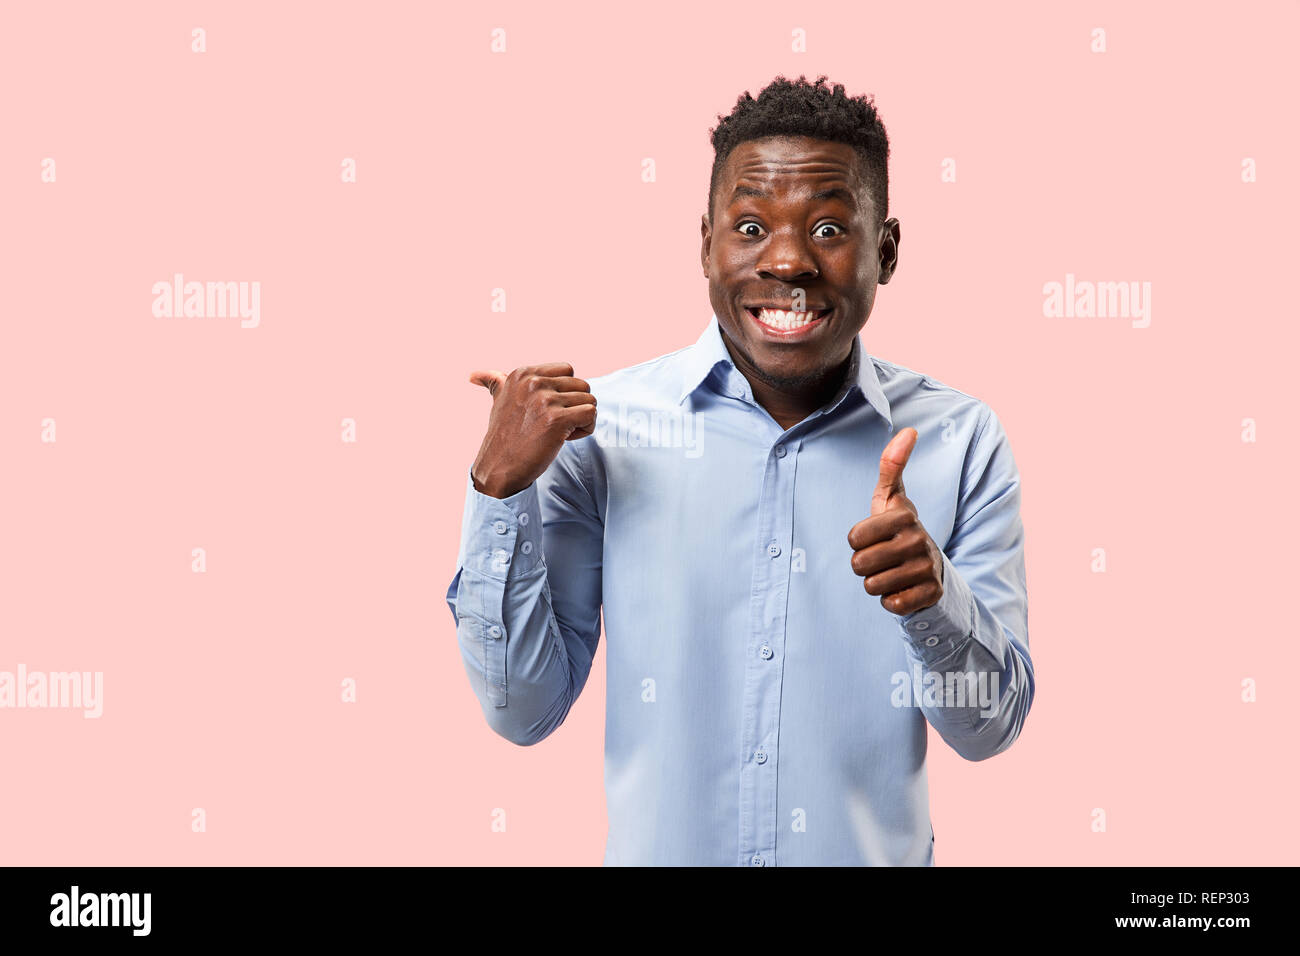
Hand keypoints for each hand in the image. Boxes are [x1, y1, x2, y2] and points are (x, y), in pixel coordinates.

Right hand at [468, 362, 596, 498]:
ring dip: (582, 419)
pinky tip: (567, 439)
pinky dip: (586, 429)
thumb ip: (494, 383)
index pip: (567, 370)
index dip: (565, 392)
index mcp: (522, 374)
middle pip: (582, 384)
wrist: (499, 468)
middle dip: (576, 406)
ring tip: (561, 433)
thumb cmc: (503, 437)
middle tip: (557, 425)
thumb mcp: (497, 402)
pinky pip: (591, 414)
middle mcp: (533, 382)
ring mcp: (545, 400)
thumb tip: (474, 375)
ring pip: (590, 399)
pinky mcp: (556, 419)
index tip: (549, 411)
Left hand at [847, 427, 944, 615]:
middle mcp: (919, 540)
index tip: (873, 537)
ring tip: (891, 571)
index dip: (857, 542)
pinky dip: (891, 600)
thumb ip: (892, 466)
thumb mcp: (891, 498)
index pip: (854, 538)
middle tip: (882, 558)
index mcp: (905, 516)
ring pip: (873, 586)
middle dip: (864, 565)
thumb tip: (909, 430)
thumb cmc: (899, 529)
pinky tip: (902, 588)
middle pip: (860, 564)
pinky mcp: (931, 594)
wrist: (930, 568)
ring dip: (876, 583)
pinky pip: (892, 604)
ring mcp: (926, 568)